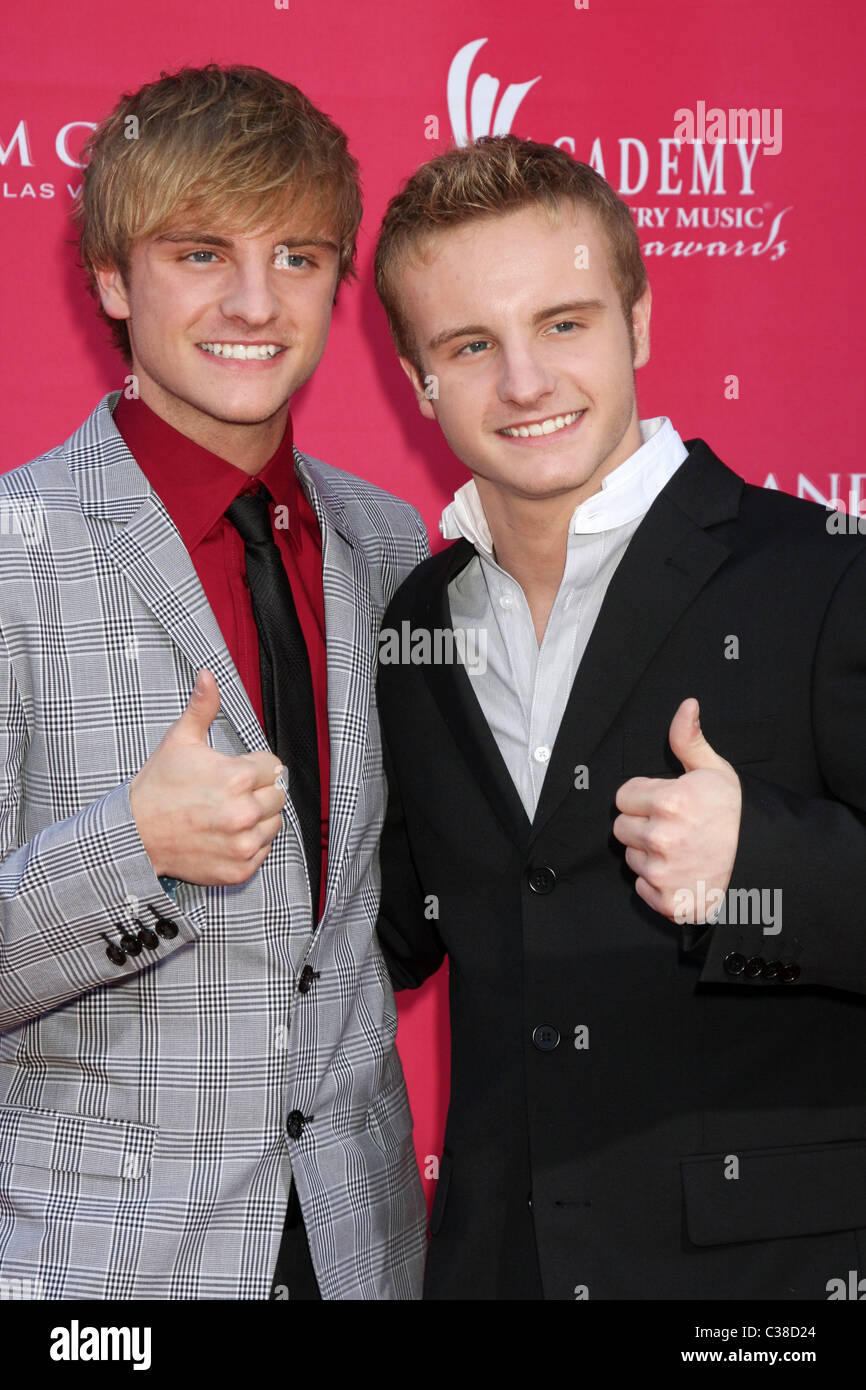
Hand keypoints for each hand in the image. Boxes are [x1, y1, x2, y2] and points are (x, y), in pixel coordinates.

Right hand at [130, 668, 285, 885]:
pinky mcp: (239, 868)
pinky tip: (224, 834)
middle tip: (228, 794)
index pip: (275, 768)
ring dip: (257, 819)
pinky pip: (263, 851)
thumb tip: (208, 676)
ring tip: (226, 814)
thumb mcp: (179, 741)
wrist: (135, 834)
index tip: (237, 772)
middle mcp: (244, 812)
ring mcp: (242, 843)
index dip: (256, 767)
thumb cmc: (158, 787)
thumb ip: (202, 707)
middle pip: (278, 796)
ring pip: (273, 824)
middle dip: (259, 792)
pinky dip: (249, 844)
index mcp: (237, 778)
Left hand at [612, 698, 741, 921]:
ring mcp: (663, 873)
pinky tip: (683, 873)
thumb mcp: (716, 771)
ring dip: (649, 855)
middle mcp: (661, 838)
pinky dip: (658, 885)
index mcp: (668, 801)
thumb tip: (686, 706)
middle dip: (642, 824)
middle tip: (673, 827)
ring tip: (682, 850)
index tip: (665, 802)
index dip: (643, 797)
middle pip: (621, 828)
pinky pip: (642, 889)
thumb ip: (688, 739)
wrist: (768, 862)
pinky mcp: (668, 902)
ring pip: (631, 858)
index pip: (624, 796)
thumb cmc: (738, 815)